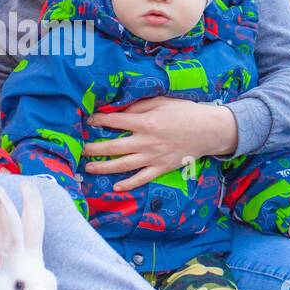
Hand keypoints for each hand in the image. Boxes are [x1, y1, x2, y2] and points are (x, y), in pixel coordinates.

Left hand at [83, 96, 237, 191]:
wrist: (208, 131)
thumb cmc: (185, 112)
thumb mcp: (162, 102)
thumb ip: (140, 105)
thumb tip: (120, 109)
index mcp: (145, 122)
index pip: (116, 122)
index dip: (99, 120)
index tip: (88, 120)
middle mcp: (146, 141)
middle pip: (114, 147)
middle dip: (94, 148)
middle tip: (81, 149)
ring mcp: (153, 157)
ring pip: (123, 165)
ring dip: (104, 167)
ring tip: (89, 168)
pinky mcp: (161, 168)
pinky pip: (142, 178)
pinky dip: (129, 184)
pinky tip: (116, 187)